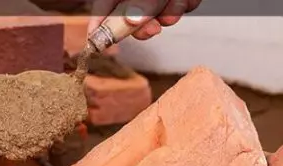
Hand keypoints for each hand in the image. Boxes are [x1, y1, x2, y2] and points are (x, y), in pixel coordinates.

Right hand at [88, 0, 202, 39]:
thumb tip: (132, 21)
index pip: (104, 5)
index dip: (99, 25)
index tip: (97, 42)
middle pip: (131, 13)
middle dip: (143, 25)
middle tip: (152, 31)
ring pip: (160, 10)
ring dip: (170, 12)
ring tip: (177, 2)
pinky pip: (180, 3)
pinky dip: (186, 2)